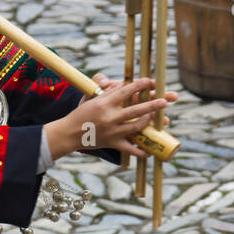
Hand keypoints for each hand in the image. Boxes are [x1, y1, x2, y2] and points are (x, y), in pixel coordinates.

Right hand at [44, 74, 176, 159]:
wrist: (68, 134)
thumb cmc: (81, 114)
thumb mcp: (92, 98)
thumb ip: (108, 92)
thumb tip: (122, 83)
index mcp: (105, 103)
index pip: (126, 91)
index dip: (140, 85)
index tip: (150, 81)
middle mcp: (110, 116)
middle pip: (136, 109)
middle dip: (153, 104)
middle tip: (165, 101)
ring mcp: (112, 131)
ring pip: (136, 127)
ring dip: (150, 122)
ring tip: (159, 119)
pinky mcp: (112, 143)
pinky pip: (130, 148)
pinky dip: (140, 151)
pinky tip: (150, 151)